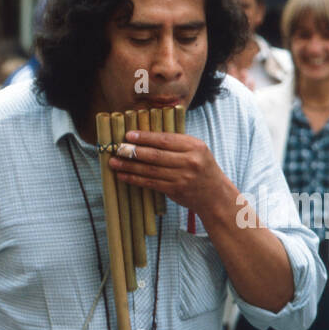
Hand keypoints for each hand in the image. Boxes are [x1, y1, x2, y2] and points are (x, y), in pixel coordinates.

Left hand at [109, 127, 232, 222]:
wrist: (214, 194)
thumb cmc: (201, 168)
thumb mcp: (196, 150)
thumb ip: (176, 143)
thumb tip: (145, 136)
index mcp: (194, 146)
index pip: (165, 139)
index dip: (145, 137)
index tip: (129, 135)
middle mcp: (189, 161)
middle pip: (155, 155)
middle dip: (133, 151)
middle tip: (117, 148)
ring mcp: (182, 177)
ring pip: (150, 170)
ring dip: (129, 166)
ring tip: (114, 162)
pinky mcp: (175, 190)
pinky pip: (150, 183)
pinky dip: (135, 179)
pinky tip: (123, 175)